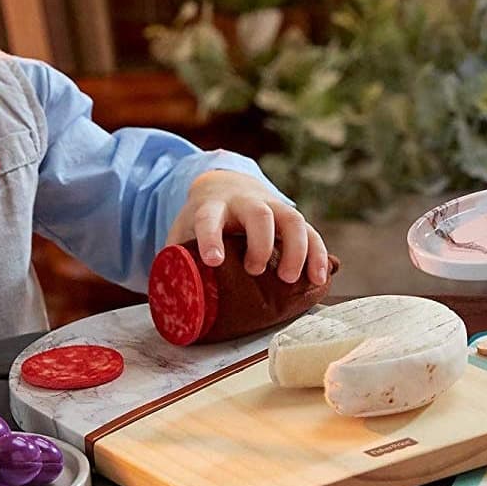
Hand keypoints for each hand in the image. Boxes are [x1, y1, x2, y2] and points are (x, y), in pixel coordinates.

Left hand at [169, 170, 328, 284]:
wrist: (225, 184)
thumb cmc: (203, 219)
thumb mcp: (184, 232)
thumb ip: (176, 260)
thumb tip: (166, 301)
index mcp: (212, 207)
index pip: (210, 219)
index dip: (211, 238)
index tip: (214, 260)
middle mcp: (245, 203)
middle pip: (258, 215)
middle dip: (260, 243)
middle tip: (257, 270)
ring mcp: (272, 207)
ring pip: (291, 219)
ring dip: (296, 250)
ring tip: (291, 280)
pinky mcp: (291, 218)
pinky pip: (311, 232)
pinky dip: (319, 254)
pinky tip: (320, 278)